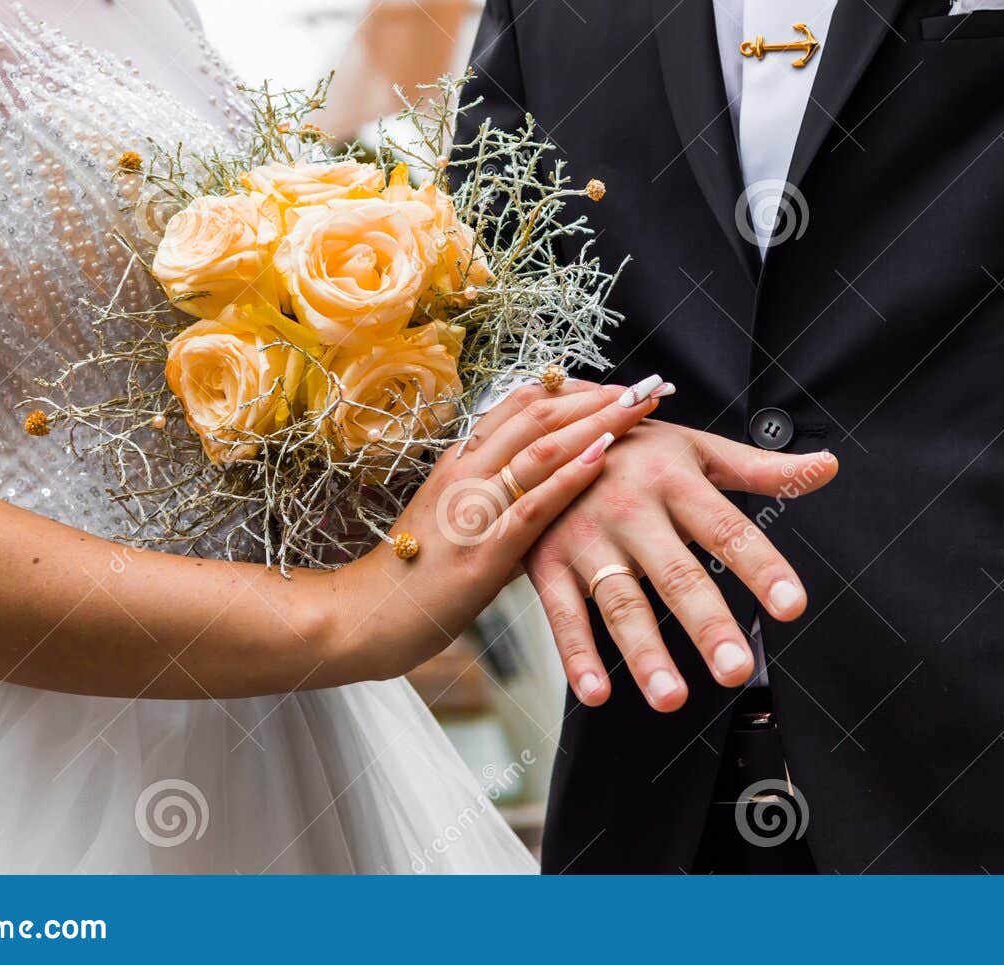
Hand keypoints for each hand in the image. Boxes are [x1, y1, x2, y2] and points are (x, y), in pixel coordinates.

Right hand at [339, 378, 669, 675]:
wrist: (362, 618)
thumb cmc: (410, 576)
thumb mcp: (451, 521)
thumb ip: (493, 499)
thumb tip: (545, 488)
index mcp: (457, 463)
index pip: (518, 405)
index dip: (570, 389)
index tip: (611, 385)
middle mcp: (464, 474)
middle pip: (536, 416)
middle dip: (594, 397)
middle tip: (642, 387)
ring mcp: (471, 509)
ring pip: (538, 450)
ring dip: (594, 424)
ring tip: (636, 409)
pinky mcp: (481, 551)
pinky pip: (532, 505)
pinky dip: (571, 477)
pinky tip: (604, 458)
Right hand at [524, 401, 837, 710]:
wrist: (543, 435)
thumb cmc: (634, 449)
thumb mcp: (695, 449)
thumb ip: (761, 468)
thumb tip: (830, 467)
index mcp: (674, 481)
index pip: (727, 529)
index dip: (762, 567)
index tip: (793, 606)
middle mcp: (630, 509)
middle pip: (676, 574)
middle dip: (707, 624)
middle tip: (737, 671)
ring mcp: (585, 537)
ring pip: (620, 603)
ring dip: (644, 654)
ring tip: (672, 700)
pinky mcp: (546, 562)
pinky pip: (562, 615)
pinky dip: (576, 655)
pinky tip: (596, 695)